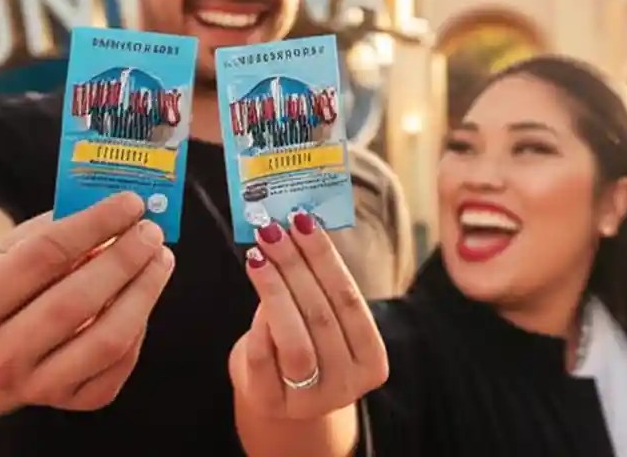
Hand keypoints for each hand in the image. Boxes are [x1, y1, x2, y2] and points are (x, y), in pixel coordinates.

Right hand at [0, 192, 174, 410]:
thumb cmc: (9, 289)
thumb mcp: (12, 252)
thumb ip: (59, 228)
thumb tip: (122, 212)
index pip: (43, 255)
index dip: (94, 224)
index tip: (131, 203)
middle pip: (76, 301)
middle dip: (123, 260)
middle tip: (151, 232)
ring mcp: (34, 387)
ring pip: (107, 339)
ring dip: (143, 292)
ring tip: (161, 259)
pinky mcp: (71, 403)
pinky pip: (120, 364)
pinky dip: (139, 326)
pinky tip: (142, 296)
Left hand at [229, 211, 388, 419]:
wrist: (280, 398)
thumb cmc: (306, 345)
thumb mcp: (324, 321)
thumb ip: (319, 285)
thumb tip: (298, 225)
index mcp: (372, 361)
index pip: (350, 300)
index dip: (326, 258)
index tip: (303, 222)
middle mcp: (347, 384)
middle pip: (322, 316)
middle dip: (295, 265)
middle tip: (272, 230)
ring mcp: (310, 400)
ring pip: (295, 340)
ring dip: (275, 289)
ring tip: (257, 255)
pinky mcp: (273, 404)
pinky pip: (264, 359)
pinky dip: (258, 323)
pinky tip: (253, 295)